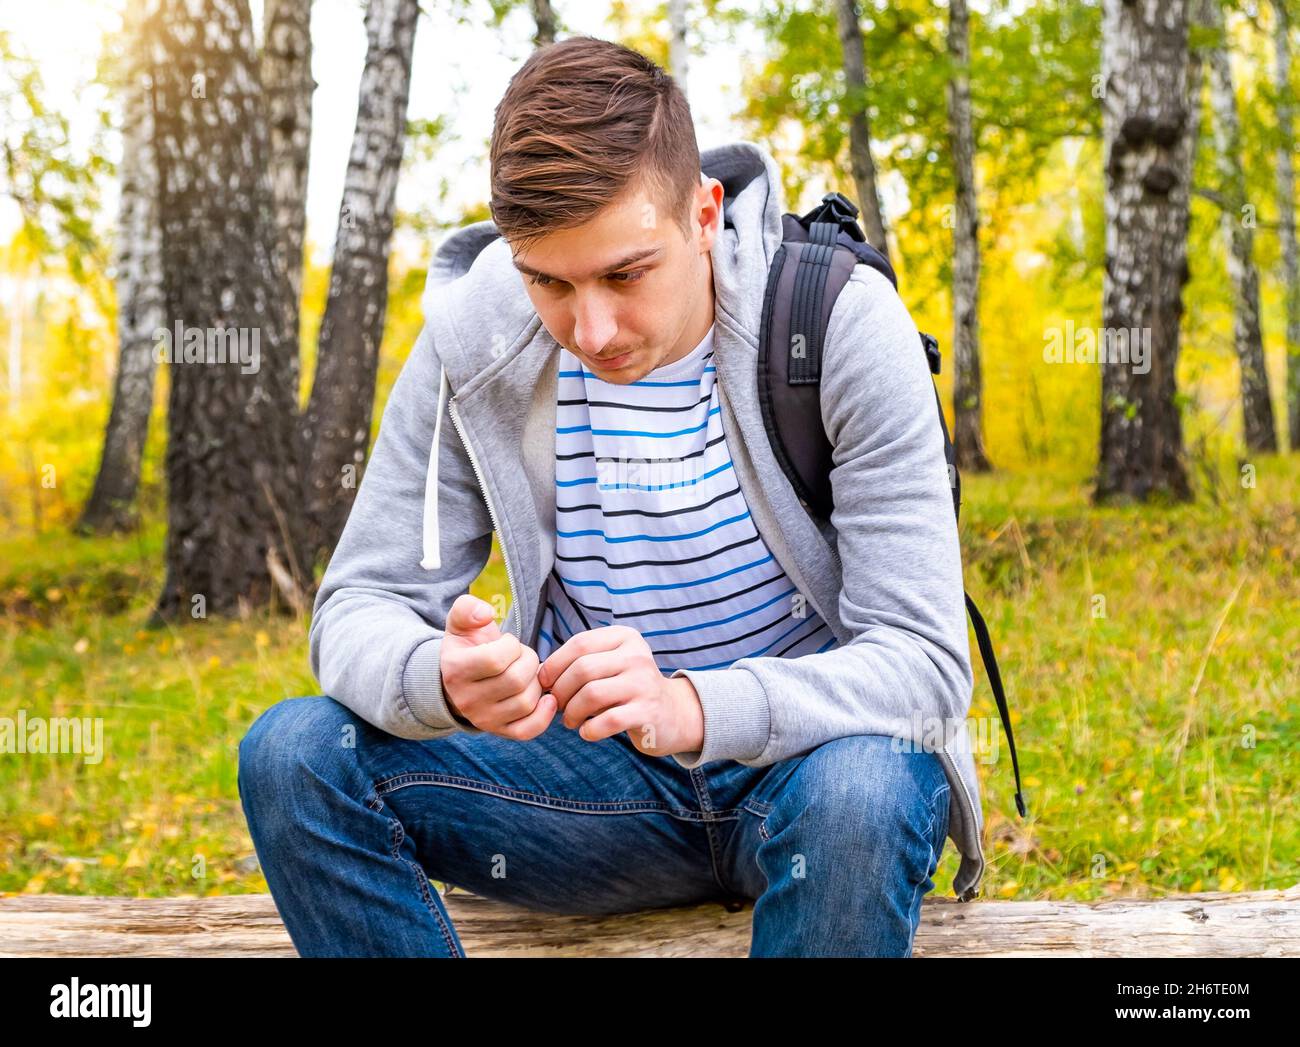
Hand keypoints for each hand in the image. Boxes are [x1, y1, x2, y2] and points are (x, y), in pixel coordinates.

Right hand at [439, 594, 555, 738]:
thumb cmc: (469, 645)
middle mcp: (467, 699)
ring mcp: (483, 719)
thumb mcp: (461, 622)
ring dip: (536, 683)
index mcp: (456, 670)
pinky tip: (547, 698)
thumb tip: (484, 613)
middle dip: (529, 661)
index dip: (512, 646)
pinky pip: (528, 730)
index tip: (509, 642)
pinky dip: (544, 715)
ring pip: (525, 702)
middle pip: (516, 681)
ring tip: (526, 673)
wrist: (462, 678)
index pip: (495, 659)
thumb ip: (468, 609)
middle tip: (523, 656)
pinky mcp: (500, 731)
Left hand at [535, 625, 703, 756]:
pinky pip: (606, 721)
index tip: (544, 683)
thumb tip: (538, 674)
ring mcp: (644, 684)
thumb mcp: (610, 665)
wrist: (672, 714)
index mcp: (625, 638)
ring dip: (571, 712)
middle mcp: (637, 656)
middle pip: (582, 670)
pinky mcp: (648, 712)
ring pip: (591, 694)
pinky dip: (589, 729)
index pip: (580, 643)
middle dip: (560, 691)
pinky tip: (587, 731)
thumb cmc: (627, 688)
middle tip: (556, 706)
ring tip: (570, 720)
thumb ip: (579, 662)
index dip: (555, 664)